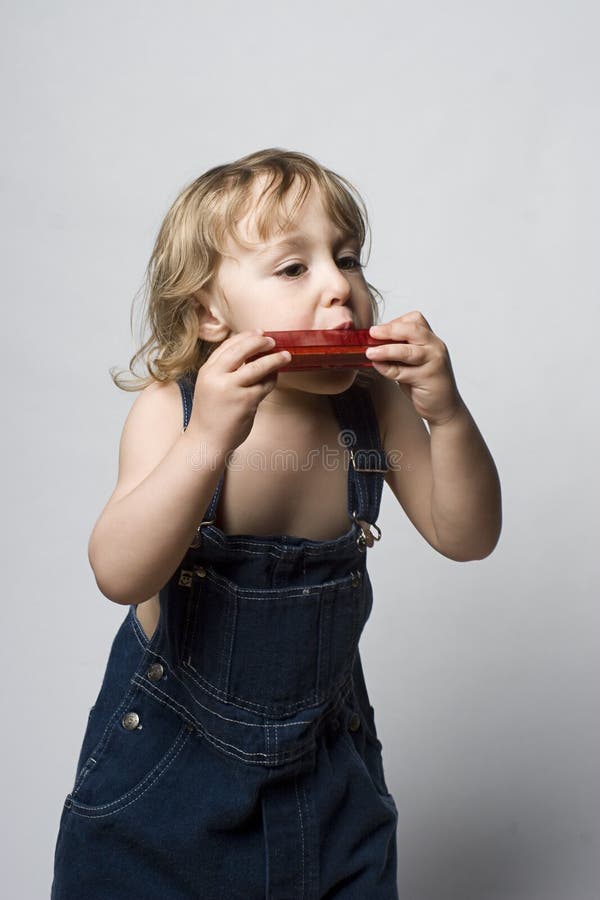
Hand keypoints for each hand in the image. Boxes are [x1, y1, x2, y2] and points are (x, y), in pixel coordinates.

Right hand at [189, 330, 290, 451]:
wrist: (206, 441)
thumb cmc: (211, 414)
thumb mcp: (210, 387)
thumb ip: (225, 371)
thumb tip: (251, 353)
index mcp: (207, 371)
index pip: (227, 346)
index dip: (245, 337)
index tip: (259, 333)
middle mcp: (217, 377)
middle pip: (242, 350)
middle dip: (260, 342)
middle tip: (273, 341)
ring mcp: (232, 389)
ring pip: (258, 367)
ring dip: (275, 359)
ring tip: (286, 356)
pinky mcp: (246, 402)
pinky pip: (265, 386)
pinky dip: (272, 380)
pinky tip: (275, 378)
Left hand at [366, 311, 462, 425]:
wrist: (444, 407)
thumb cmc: (425, 383)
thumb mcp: (413, 362)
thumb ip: (399, 350)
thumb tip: (373, 342)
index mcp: (431, 340)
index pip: (415, 320)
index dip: (395, 322)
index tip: (378, 330)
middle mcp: (435, 347)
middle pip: (412, 330)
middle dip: (389, 330)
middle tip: (372, 333)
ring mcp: (434, 362)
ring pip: (408, 351)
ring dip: (386, 350)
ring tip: (370, 352)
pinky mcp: (428, 378)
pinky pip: (403, 371)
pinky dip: (387, 368)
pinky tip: (378, 366)